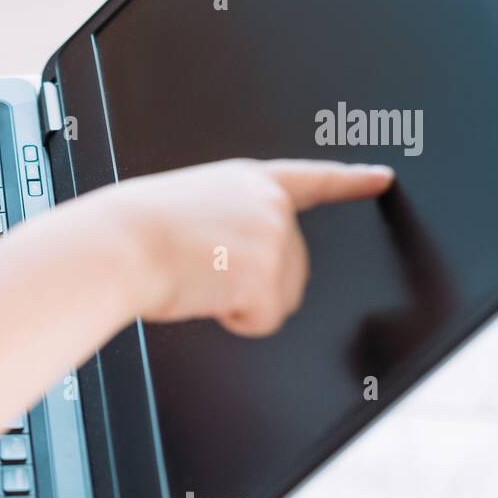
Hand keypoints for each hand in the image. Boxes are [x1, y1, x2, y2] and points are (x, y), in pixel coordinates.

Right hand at [114, 159, 393, 335]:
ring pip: (279, 299)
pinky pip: (262, 320)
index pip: (310, 179)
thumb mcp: (187, 206)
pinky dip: (233, 320)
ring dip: (240, 302)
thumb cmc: (131, 231)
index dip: (350, 180)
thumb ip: (227, 220)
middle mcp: (270, 206)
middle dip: (254, 283)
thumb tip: (234, 262)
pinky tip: (203, 295)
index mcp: (247, 181)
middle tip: (203, 271)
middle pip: (292, 268)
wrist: (118, 247)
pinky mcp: (269, 277)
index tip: (379, 177)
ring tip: (196, 279)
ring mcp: (275, 241)